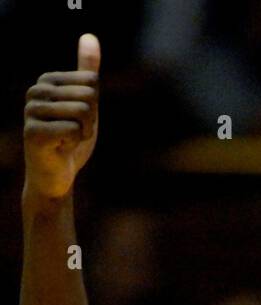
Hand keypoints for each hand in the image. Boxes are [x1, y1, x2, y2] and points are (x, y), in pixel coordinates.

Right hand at [23, 34, 100, 201]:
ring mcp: (32, 111)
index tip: (79, 120)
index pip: (91, 82)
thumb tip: (90, 37)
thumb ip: (86, 72)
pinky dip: (74, 144)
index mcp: (48, 81)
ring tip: (67, 141)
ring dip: (83, 134)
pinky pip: (73, 130)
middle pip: (88, 96)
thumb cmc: (70, 141)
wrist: (56, 177)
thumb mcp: (85, 104)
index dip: (94, 107)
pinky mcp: (33, 132)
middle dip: (90, 121)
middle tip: (75, 134)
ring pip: (82, 113)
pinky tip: (61, 149)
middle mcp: (36, 91)